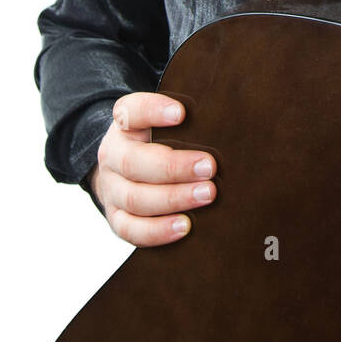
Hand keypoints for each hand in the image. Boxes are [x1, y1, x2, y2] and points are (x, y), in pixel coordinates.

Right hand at [88, 92, 216, 246]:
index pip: (131, 111)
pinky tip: (186, 226)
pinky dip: (158, 230)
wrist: (124, 170)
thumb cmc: (160, 141)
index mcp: (125, 124)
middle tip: (209, 167)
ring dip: (173, 198)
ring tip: (207, 194)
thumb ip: (189, 118)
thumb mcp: (165, 121)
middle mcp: (112, 155)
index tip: (181, 113)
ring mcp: (112, 189)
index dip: (153, 111)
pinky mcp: (116, 218)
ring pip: (134, 198)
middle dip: (173, 167)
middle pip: (133, 162)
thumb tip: (229, 117)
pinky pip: (131, 229)